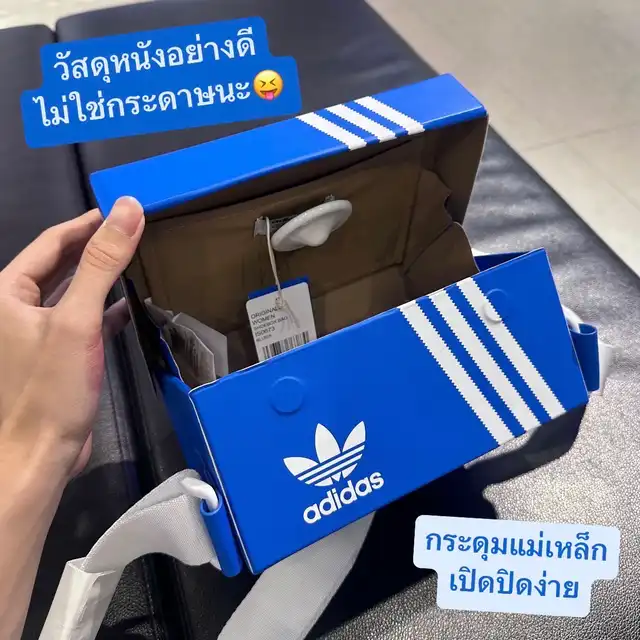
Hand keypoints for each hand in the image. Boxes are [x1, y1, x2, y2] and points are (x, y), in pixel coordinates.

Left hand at [0, 197, 143, 480]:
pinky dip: (106, 310)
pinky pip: (82, 321)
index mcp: (7, 293)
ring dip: (103, 277)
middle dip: (96, 247)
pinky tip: (131, 305)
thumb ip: (101, 263)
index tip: (124, 208)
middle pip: (61, 265)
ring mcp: (36, 334)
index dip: (88, 222)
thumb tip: (128, 209)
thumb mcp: (77, 320)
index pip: (52, 242)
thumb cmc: (49, 388)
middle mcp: (16, 309)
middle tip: (136, 230)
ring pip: (73, 292)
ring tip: (139, 260)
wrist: (38, 456)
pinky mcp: (57, 357)